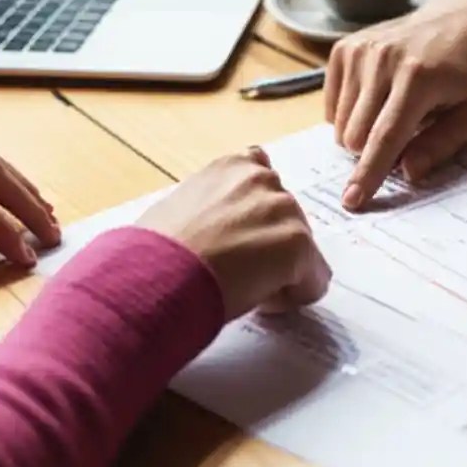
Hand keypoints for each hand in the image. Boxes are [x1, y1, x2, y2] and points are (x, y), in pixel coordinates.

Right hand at [136, 147, 330, 320]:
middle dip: (268, 248)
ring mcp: (284, 210)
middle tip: (233, 271)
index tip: (233, 243)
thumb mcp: (181, 208)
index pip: (265, 185)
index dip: (254, 222)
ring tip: (239, 285)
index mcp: (233, 166)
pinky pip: (313, 283)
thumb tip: (219, 232)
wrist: (154, 276)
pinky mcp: (298, 245)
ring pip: (303, 253)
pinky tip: (257, 299)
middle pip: (288, 221)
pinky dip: (293, 298)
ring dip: (280, 273)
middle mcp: (263, 179)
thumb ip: (214, 206)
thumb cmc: (154, 252)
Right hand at [326, 2, 466, 209]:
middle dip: (372, 153)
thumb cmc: (465, 77)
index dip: (369, 173)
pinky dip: (349, 114)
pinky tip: (374, 99)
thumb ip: (440, 147)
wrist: (456, 24)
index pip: (386, 137)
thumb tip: (406, 172)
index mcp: (418, 79)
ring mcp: (359, 51)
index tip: (352, 201)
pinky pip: (330, 105)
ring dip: (361, 133)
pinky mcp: (344, 49)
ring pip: (340, 124)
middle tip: (400, 138)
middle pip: (356, 136)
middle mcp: (383, 60)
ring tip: (390, 112)